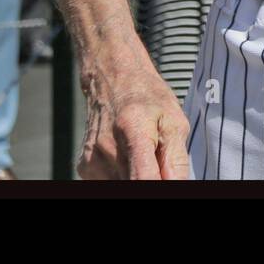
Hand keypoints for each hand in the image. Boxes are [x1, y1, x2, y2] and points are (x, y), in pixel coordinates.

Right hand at [77, 42, 189, 179]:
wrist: (113, 78)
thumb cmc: (146, 96)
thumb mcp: (174, 120)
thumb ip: (176, 158)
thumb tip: (178, 184)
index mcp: (134, 131)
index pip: (144, 180)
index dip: (159, 185)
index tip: (167, 179)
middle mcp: (108, 148)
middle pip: (135, 184)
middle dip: (153, 178)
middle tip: (158, 160)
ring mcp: (93, 159)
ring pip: (123, 185)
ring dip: (138, 177)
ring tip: (142, 154)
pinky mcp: (84, 167)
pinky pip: (110, 182)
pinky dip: (123, 176)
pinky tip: (127, 156)